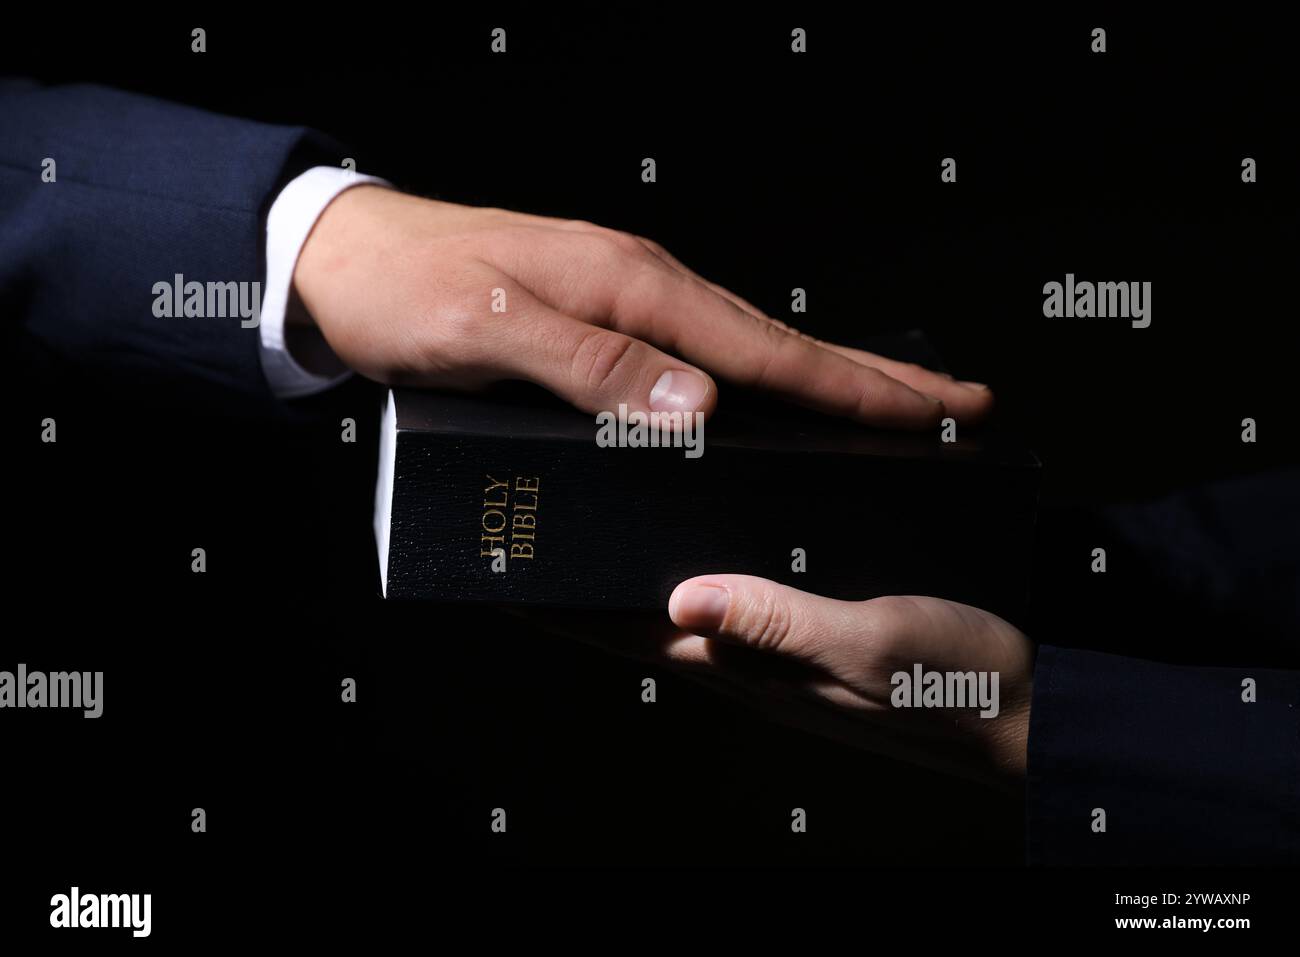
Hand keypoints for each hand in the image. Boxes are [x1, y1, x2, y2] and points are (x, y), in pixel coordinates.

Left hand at [291, 187, 992, 427]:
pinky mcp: (608, 314)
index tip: (934, 410)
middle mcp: (645, 284)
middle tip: (959, 402)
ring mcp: (630, 296)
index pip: (766, 351)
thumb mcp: (490, 333)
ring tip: (894, 405)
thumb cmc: (409, 292)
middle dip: (874, 379)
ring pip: (750, 347)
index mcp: (633, 286)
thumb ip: (592, 368)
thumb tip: (698, 410)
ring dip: (828, 378)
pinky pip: (707, 350)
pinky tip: (776, 397)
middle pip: (780, 344)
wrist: (349, 258)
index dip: (854, 388)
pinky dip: (763, 376)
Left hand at [528, 577, 1032, 791]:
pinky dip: (698, 558)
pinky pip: (732, 589)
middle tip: (533, 527)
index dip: (563, 604)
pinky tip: (698, 529)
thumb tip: (684, 597)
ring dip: (634, 566)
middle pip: (638, 613)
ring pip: (680, 597)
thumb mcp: (869, 642)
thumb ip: (780, 622)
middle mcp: (747, 656)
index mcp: (746, 666)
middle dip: (583, 579)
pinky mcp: (808, 623)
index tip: (504, 568)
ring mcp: (775, 643)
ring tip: (592, 521)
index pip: (627, 633)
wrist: (1026, 709)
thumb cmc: (953, 688)